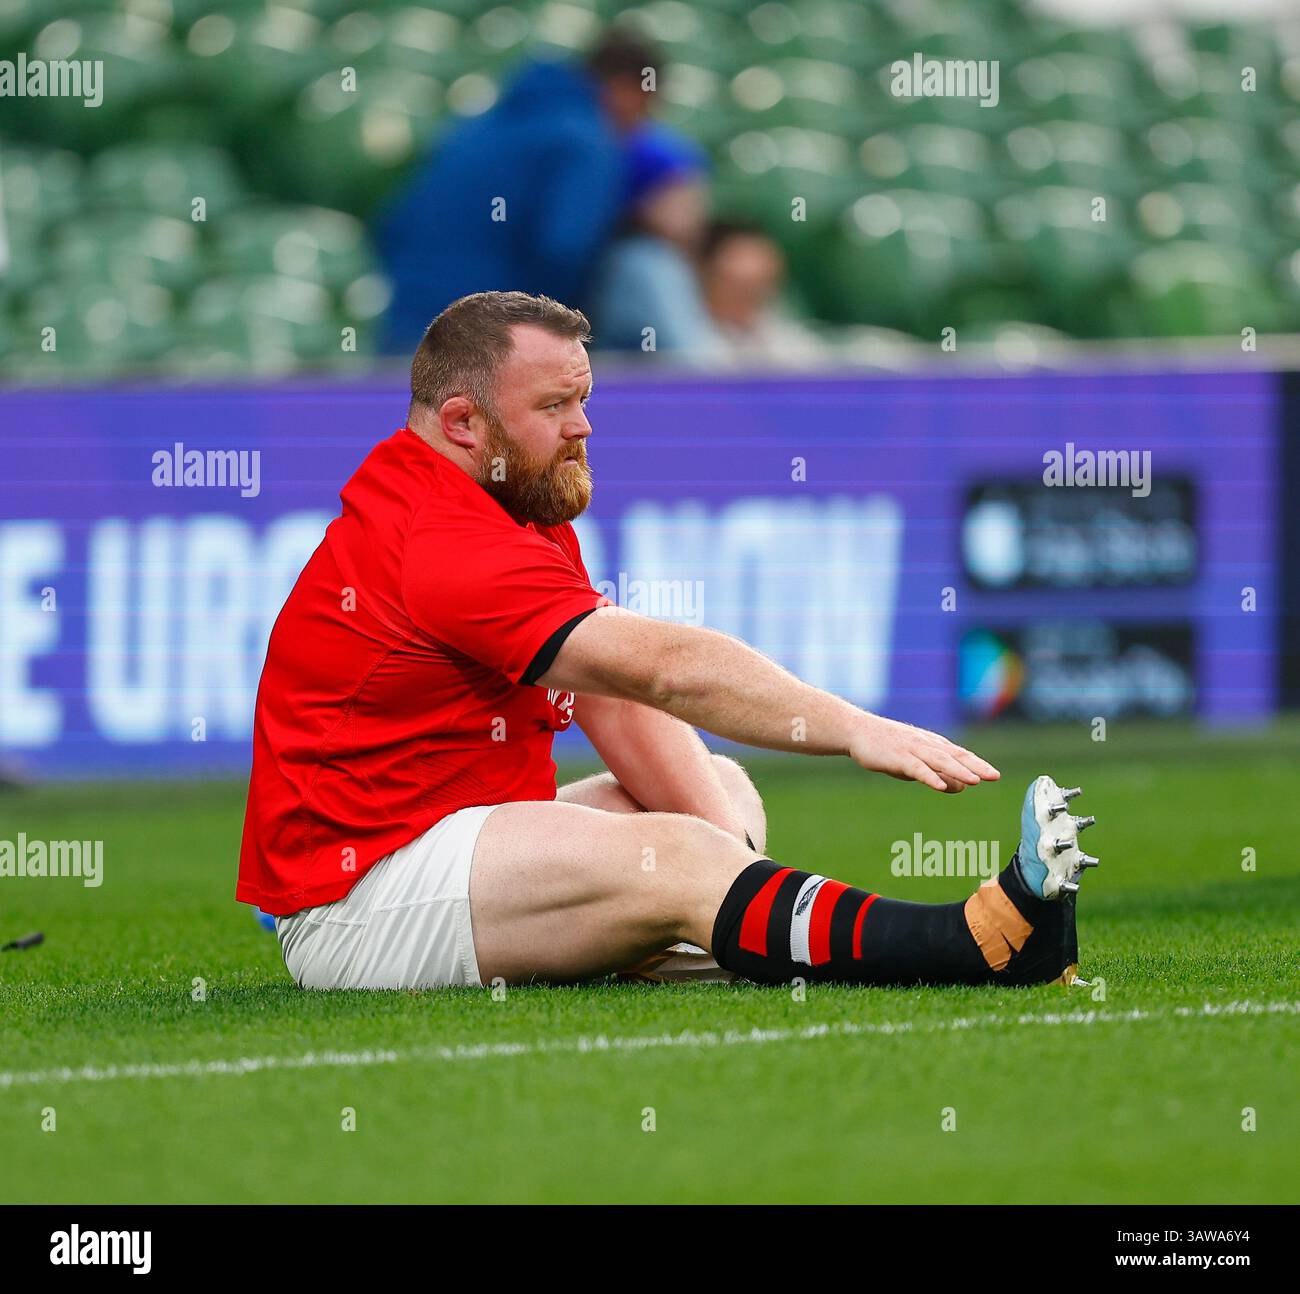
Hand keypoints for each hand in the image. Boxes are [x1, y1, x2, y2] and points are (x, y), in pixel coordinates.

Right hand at [847, 713, 1000, 792]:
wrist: (858, 730)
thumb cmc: (887, 747)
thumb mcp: (916, 762)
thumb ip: (937, 773)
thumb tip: (958, 787)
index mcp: (932, 745)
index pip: (959, 754)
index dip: (977, 764)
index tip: (994, 774)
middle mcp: (926, 745)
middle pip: (955, 756)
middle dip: (975, 766)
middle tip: (994, 776)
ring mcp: (912, 750)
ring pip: (939, 761)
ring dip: (958, 771)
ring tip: (974, 781)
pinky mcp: (897, 758)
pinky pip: (916, 769)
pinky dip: (929, 777)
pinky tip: (939, 787)